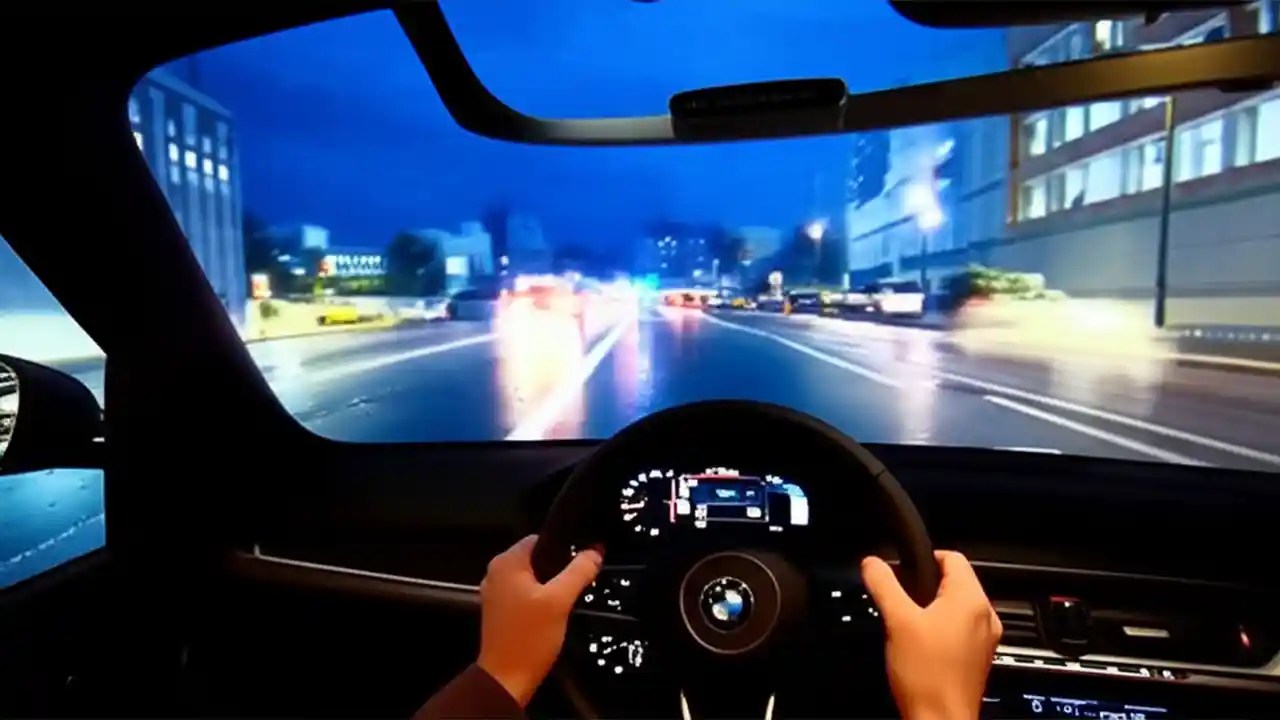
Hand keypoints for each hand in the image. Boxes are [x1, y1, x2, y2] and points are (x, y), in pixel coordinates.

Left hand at [476, 535, 602, 707]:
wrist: (506, 679)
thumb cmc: (530, 636)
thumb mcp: (560, 601)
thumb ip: (579, 572)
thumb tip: (595, 550)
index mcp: (506, 562)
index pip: (540, 539)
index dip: (563, 547)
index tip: (582, 562)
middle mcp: (496, 572)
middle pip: (536, 558)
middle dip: (558, 568)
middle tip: (579, 583)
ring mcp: (495, 593)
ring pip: (532, 578)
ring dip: (550, 585)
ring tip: (568, 598)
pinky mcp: (499, 611)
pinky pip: (524, 594)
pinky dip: (539, 599)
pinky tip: (553, 612)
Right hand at [861, 551, 1001, 719]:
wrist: (941, 719)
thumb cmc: (926, 673)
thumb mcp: (897, 621)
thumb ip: (883, 585)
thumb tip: (872, 562)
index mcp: (971, 599)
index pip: (953, 557)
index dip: (925, 557)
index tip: (903, 569)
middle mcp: (986, 615)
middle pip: (957, 581)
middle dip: (927, 585)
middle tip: (901, 598)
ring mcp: (986, 638)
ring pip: (959, 607)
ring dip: (935, 608)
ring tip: (909, 622)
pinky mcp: (980, 657)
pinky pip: (963, 629)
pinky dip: (943, 628)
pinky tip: (923, 644)